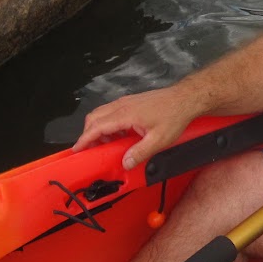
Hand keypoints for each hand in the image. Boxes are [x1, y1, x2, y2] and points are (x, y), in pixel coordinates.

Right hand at [71, 84, 201, 168]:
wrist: (185, 98)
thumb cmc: (174, 115)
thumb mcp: (159, 140)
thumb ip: (140, 153)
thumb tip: (125, 163)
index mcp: (125, 114)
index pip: (97, 127)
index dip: (85, 139)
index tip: (78, 149)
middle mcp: (122, 105)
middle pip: (94, 118)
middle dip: (88, 134)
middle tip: (91, 150)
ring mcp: (126, 101)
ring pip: (101, 113)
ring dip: (98, 128)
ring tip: (106, 145)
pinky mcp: (131, 101)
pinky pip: (111, 111)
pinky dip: (108, 123)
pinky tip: (118, 135)